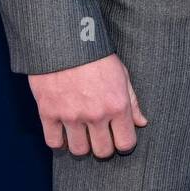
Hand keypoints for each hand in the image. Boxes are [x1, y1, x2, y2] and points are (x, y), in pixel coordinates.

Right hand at [29, 53, 147, 156]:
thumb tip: (141, 122)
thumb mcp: (121, 73)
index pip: (126, 144)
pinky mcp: (49, 113)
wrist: (63, 38)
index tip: (118, 138)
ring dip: (81, 145)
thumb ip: (132, 100)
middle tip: (99, 136)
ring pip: (79, 151)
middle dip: (103, 146)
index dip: (123, 143)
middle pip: (102, 152)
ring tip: (81, 133)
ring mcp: (71, 116)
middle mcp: (96, 114)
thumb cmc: (95, 54)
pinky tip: (63, 130)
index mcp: (117, 104)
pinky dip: (58, 140)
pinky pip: (54, 143)